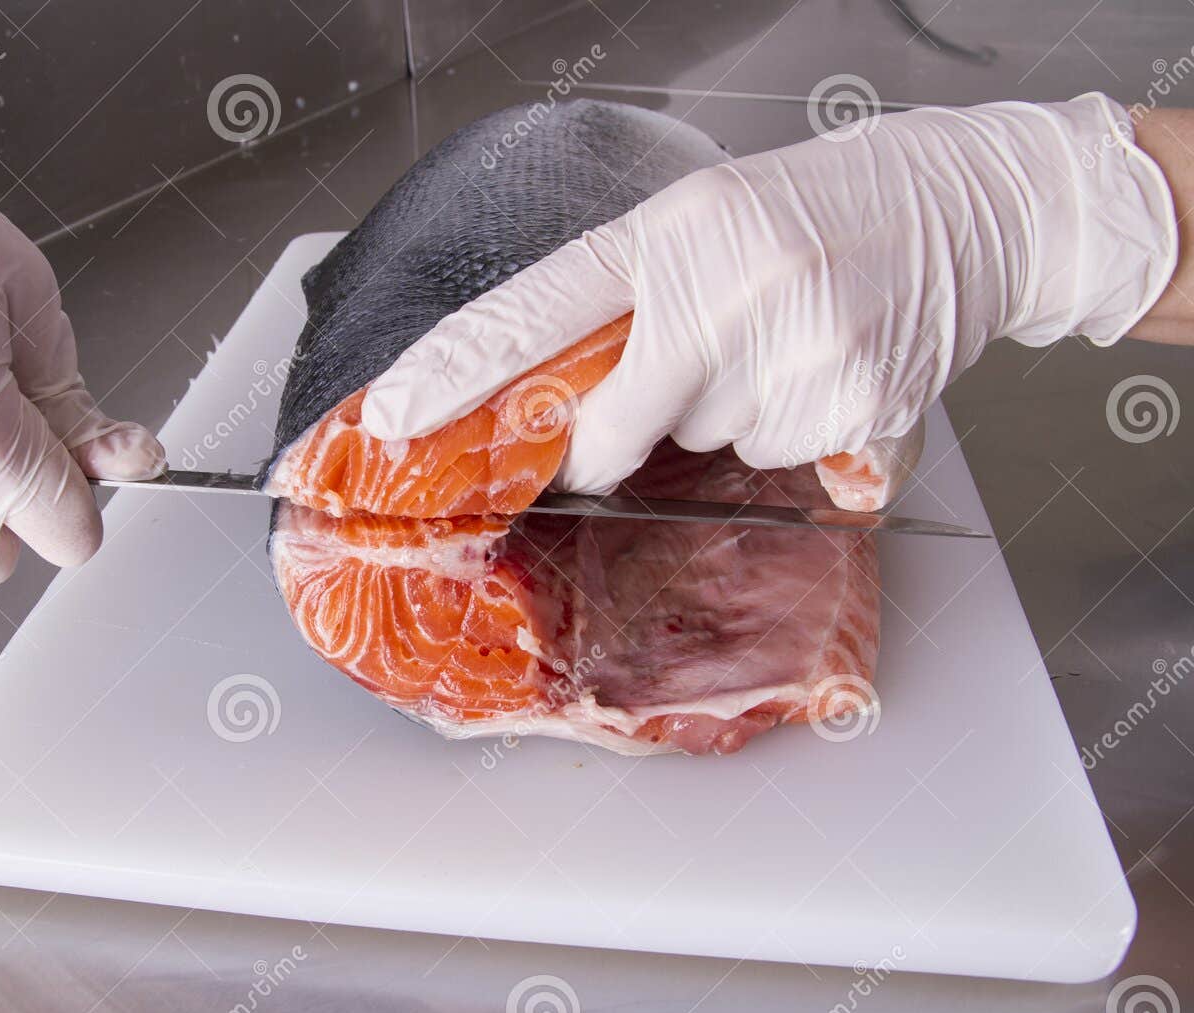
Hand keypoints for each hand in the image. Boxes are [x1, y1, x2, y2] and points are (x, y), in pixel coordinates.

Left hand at [361, 94, 1176, 499]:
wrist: (966, 207)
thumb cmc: (814, 218)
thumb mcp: (703, 228)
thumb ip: (627, 307)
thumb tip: (557, 413)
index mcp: (668, 232)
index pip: (533, 310)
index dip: (454, 372)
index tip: (390, 421)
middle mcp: (721, 287)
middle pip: (613, 428)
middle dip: (624, 431)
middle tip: (687, 368)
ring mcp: (790, 349)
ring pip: (701, 445)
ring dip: (724, 415)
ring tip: (781, 341)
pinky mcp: (852, 406)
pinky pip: (775, 462)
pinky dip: (790, 433)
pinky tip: (823, 368)